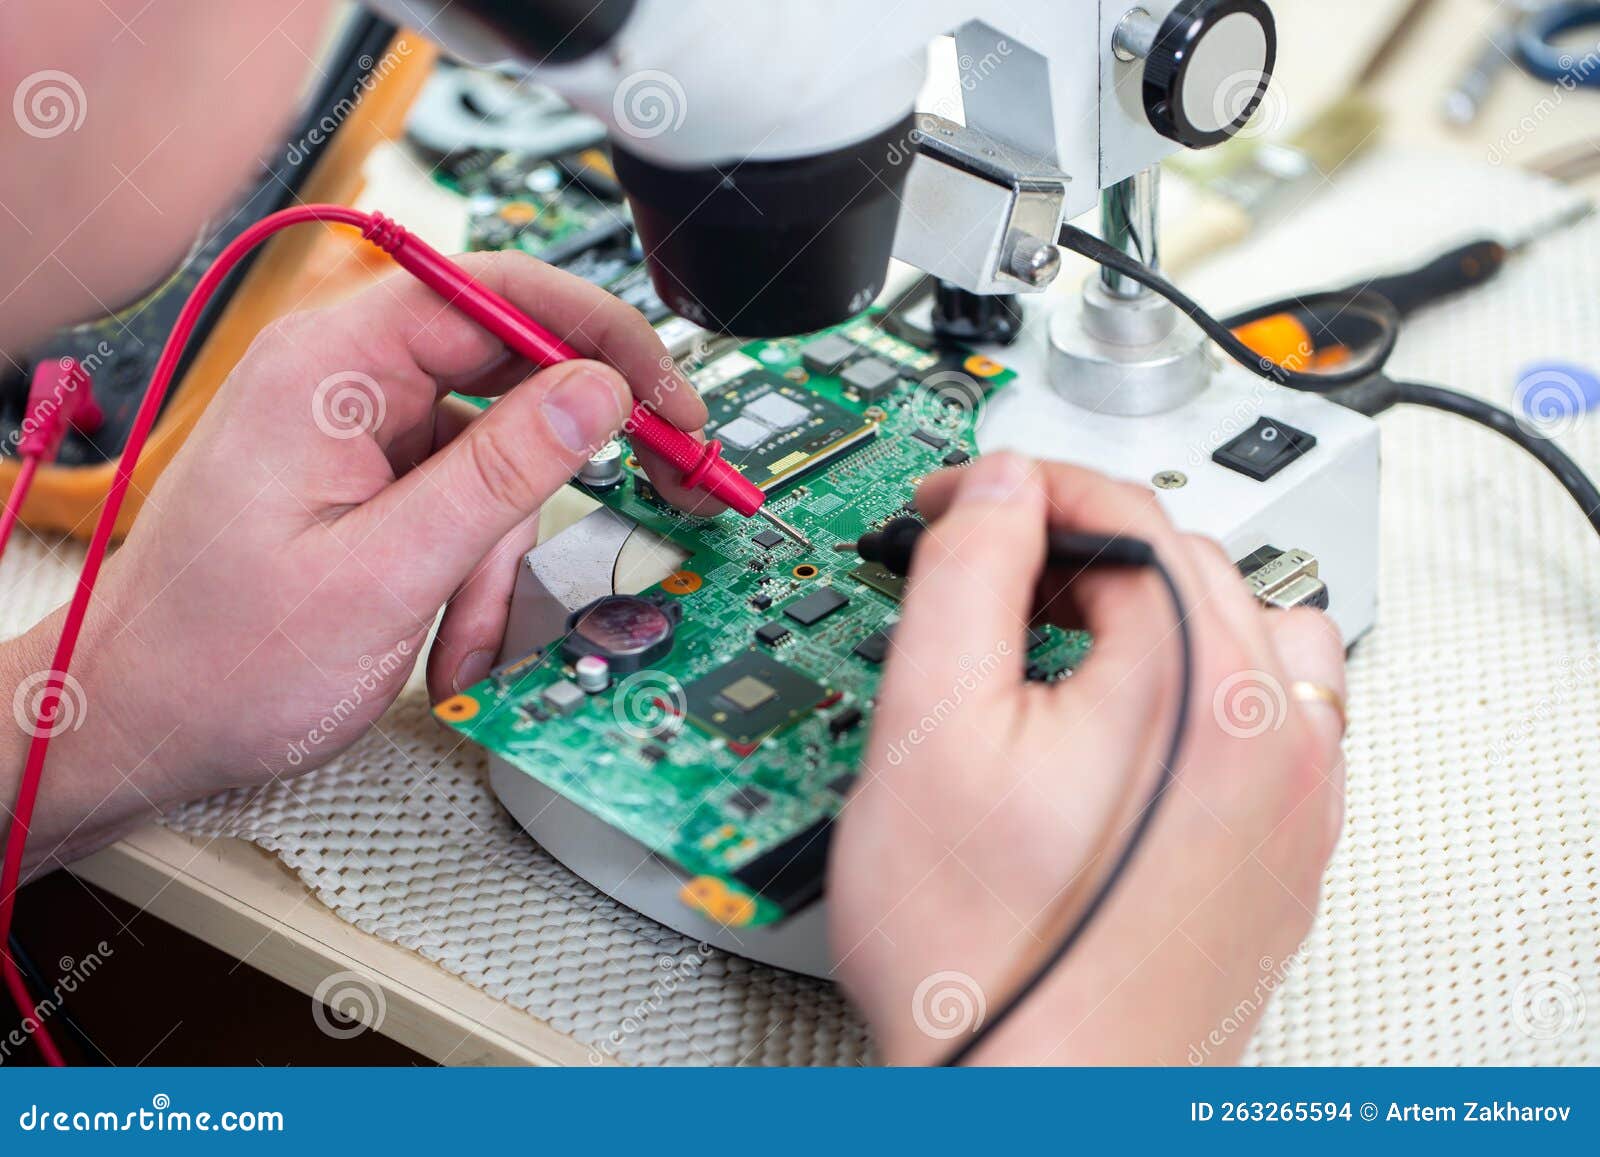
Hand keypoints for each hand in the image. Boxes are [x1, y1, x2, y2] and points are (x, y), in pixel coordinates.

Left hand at [1, 250, 707, 872]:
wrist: (137, 724)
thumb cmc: (220, 658)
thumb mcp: (385, 574)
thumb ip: (501, 475)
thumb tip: (600, 392)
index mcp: (331, 370)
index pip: (498, 296)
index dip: (603, 339)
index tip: (671, 401)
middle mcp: (344, 383)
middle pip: (510, 374)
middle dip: (567, 463)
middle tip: (661, 487)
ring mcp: (358, 434)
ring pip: (498, 458)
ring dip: (502, 557)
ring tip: (468, 636)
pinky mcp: (368, 483)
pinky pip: (464, 504)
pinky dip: (475, 573)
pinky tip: (449, 637)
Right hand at [828, 452, 1345, 1064]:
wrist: (1037, 1103)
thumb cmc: (982, 958)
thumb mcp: (929, 731)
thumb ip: (965, 577)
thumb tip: (996, 491)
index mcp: (1201, 684)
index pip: (1122, 513)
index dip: (1019, 490)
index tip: (957, 505)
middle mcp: (1279, 734)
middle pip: (1183, 562)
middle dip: (1074, 544)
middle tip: (984, 570)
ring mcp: (1297, 799)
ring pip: (1240, 629)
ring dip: (1154, 603)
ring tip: (1065, 635)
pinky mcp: (1287, 849)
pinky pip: (1274, 713)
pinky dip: (1209, 680)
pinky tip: (1140, 717)